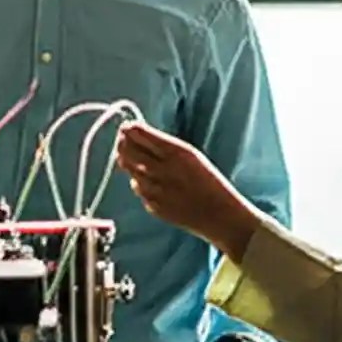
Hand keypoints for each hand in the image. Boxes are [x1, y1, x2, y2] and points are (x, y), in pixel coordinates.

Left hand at [116, 122, 260, 260]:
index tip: (126, 128)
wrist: (218, 213)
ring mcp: (156, 189)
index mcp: (176, 152)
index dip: (129, 130)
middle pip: (128, 152)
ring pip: (130, 172)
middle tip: (124, 143)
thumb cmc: (207, 181)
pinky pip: (139, 190)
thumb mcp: (190, 156)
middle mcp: (163, 169)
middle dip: (123, 145)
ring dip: (132, 166)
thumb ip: (164, 146)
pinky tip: (157, 184)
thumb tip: (137, 136)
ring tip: (146, 165)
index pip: (141, 135)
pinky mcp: (153, 206)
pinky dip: (142, 185)